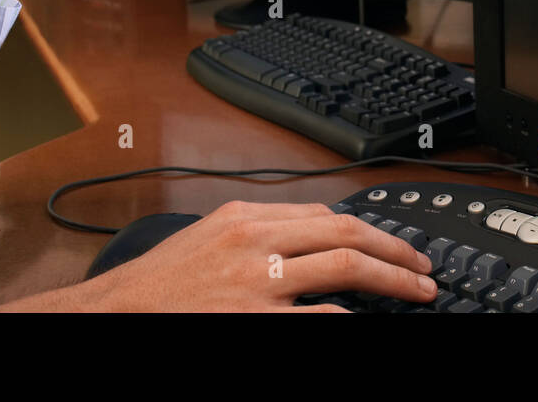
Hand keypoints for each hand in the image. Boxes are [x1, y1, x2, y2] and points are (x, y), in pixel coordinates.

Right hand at [87, 200, 437, 311]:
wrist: (113, 315)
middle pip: (346, 232)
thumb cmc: (158, 285)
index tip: (393, 244)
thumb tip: (314, 235)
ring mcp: (256, 281)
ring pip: (345, 266)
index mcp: (245, 216)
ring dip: (392, 279)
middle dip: (394, 249)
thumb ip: (259, 231)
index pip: (325, 213)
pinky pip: (320, 318)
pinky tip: (371, 323)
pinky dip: (353, 320)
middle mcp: (255, 240)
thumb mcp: (209, 237)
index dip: (370, 229)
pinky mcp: (253, 320)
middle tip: (424, 268)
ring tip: (418, 293)